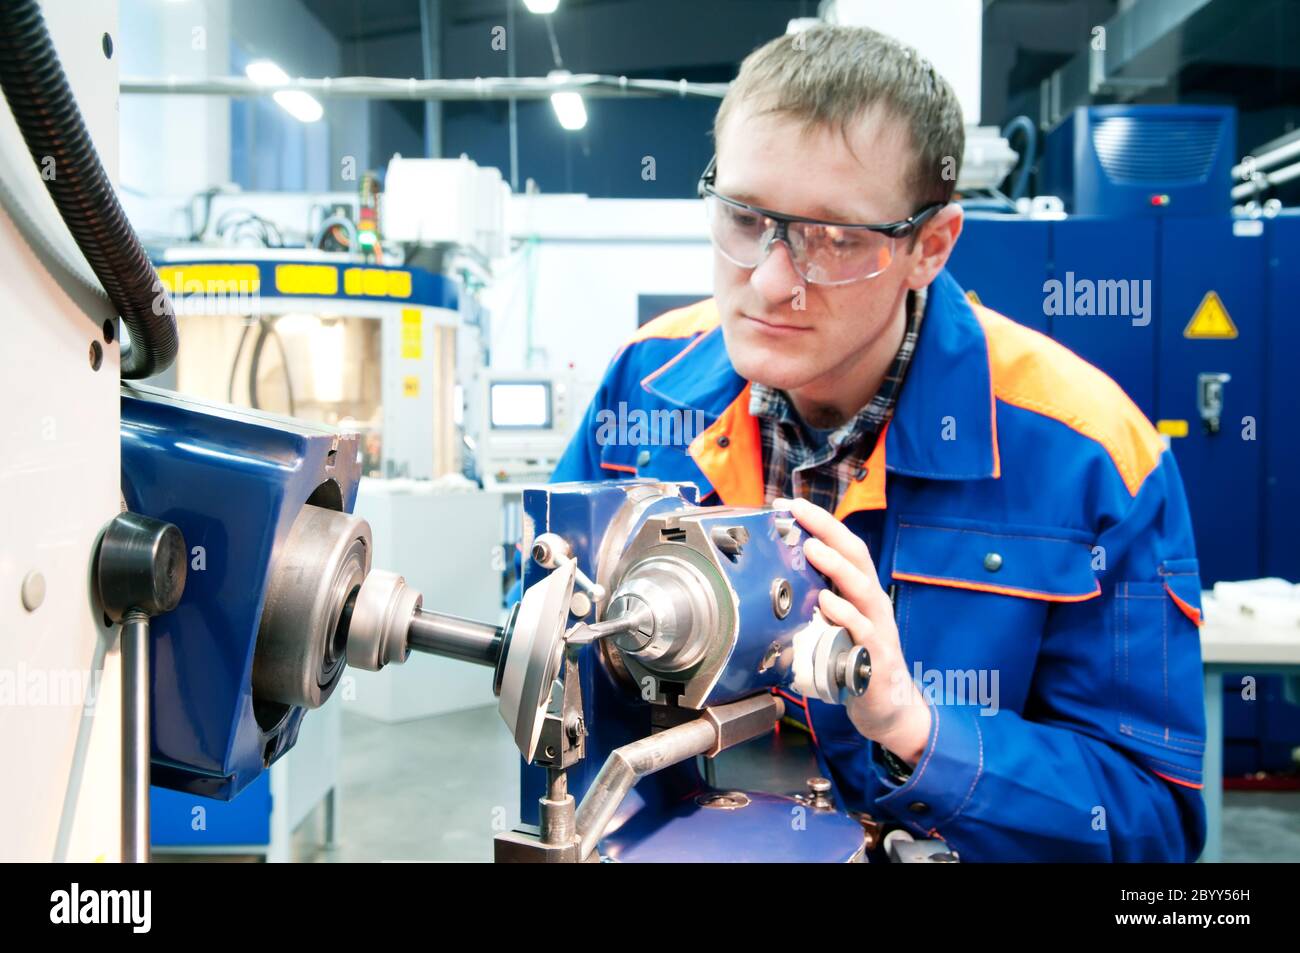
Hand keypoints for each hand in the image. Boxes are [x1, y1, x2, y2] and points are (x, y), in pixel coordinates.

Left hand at [775, 497, 931, 764]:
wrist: (888, 708)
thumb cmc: (855, 660)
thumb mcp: (833, 625)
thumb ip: (815, 601)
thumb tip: (777, 576)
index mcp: (861, 592)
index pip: (844, 547)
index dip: (821, 523)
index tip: (790, 504)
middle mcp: (873, 604)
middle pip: (857, 557)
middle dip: (828, 530)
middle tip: (800, 512)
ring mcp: (878, 629)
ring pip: (862, 589)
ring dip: (837, 567)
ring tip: (814, 549)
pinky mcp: (876, 658)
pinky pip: (863, 632)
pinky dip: (846, 616)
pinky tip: (827, 605)